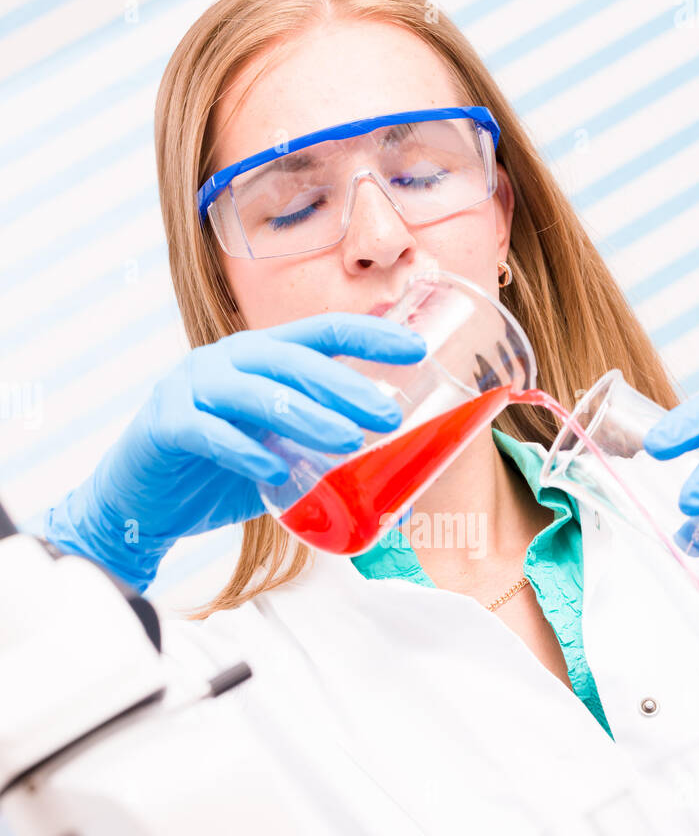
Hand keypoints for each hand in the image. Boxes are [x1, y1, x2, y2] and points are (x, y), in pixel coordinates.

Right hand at [43, 313, 426, 589]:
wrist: (143, 502)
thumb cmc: (221, 474)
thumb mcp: (281, 456)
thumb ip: (324, 457)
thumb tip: (403, 489)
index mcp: (261, 357)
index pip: (322, 333)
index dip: (369, 337)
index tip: (417, 351)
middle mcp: (227, 361)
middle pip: (293, 361)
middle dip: (346, 385)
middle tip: (389, 414)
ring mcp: (191, 388)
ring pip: (255, 393)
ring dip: (306, 416)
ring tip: (349, 441)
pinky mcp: (166, 425)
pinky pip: (208, 432)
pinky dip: (244, 452)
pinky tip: (274, 472)